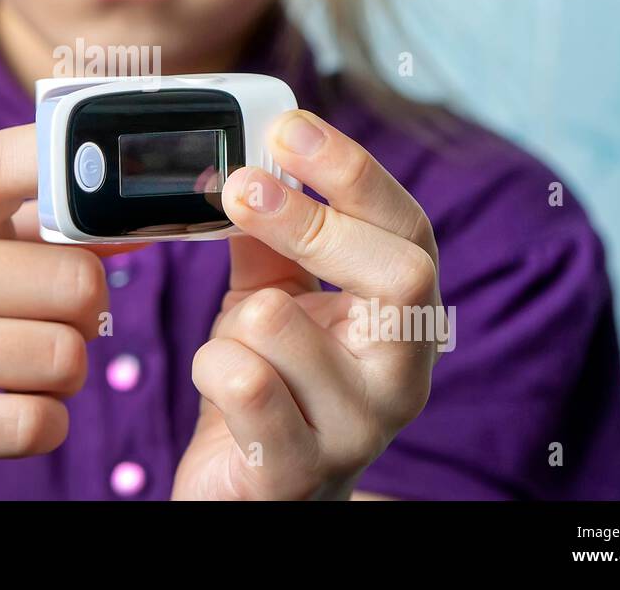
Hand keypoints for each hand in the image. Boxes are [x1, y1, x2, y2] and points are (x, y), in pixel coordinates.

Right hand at [0, 124, 139, 498]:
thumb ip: (43, 232)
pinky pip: (40, 423)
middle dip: (85, 315)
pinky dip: (45, 425)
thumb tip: (140, 226)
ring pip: (67, 358)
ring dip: (65, 376)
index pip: (0, 162)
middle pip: (78, 283)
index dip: (63, 160)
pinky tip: (9, 413)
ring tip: (22, 371)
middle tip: (52, 323)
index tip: (105, 178)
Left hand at [172, 109, 441, 499]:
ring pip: (283, 325)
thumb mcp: (275, 296)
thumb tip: (255, 153)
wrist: (250, 491)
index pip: (409, 232)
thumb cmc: (271, 383)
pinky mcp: (296, 472)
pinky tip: (217, 379)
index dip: (354, 172)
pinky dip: (210, 365)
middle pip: (399, 274)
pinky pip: (243, 382)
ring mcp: (357, 432)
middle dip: (309, 221)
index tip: (290, 127)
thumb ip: (274, 233)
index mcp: (404, 323)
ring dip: (237, 320)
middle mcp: (402, 379)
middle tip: (239, 186)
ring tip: (236, 344)